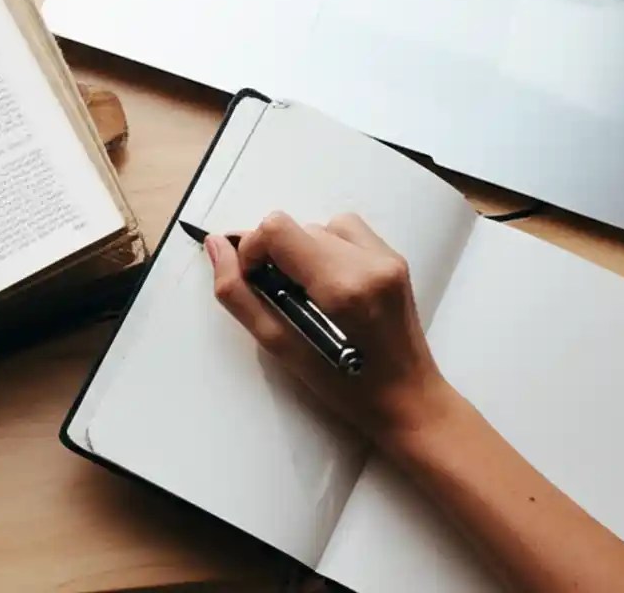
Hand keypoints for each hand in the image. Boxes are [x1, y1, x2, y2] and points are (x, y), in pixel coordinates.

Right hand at [206, 211, 455, 448]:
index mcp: (341, 286)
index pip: (277, 228)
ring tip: (307, 292)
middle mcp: (368, 262)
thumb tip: (215, 247)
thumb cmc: (345, 387)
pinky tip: (330, 284)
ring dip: (302, 251)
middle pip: (296, 226)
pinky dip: (327, 250)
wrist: (408, 398)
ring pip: (321, 225)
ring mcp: (387, 257)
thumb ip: (240, 296)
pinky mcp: (395, 258)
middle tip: (280, 296)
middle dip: (276, 255)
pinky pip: (347, 232)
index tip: (253, 281)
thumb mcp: (281, 348)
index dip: (251, 249)